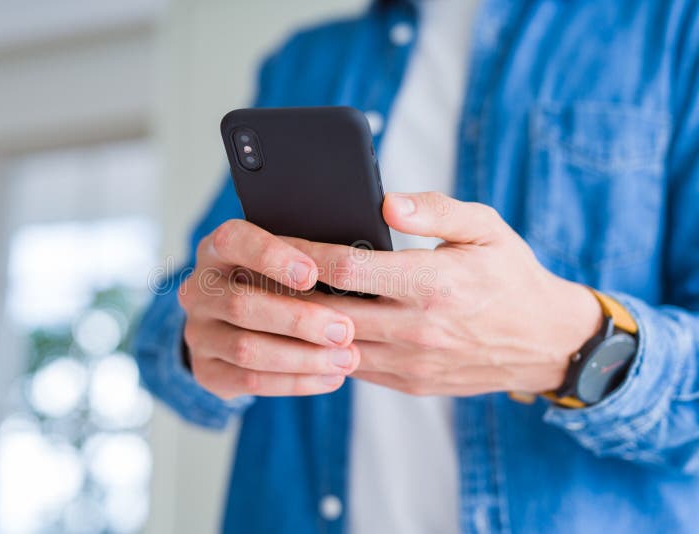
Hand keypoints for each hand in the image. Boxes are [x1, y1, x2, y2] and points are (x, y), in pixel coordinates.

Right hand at [177, 219, 359, 399]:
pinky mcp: (206, 371)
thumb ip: (310, 259)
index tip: (312, 274)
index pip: (233, 241)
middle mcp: (198, 289)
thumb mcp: (288, 259)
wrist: (244, 324)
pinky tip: (330, 378)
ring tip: (347, 359)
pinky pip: (249, 381)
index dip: (271, 257)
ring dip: (303, 358)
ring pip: (246, 349)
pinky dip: (295, 382)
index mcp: (218, 248)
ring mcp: (198, 332)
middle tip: (345, 330)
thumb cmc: (279, 281)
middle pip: (241, 304)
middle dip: (299, 320)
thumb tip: (354, 269)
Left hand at [288, 192, 602, 395]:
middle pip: (330, 311)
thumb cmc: (511, 276)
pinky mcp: (410, 383)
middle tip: (262, 271)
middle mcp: (419, 328)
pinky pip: (354, 366)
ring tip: (278, 297)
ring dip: (303, 324)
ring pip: (335, 345)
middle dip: (291, 291)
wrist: (544, 342)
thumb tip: (386, 201)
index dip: (306, 253)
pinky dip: (328, 346)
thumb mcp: (486, 229)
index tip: (280, 238)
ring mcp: (413, 362)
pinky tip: (313, 326)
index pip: (349, 268)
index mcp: (435, 283)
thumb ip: (436, 209)